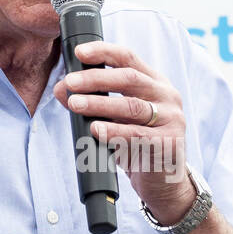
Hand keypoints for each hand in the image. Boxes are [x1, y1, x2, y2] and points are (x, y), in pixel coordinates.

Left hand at [54, 41, 196, 224]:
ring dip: (99, 104)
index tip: (79, 53)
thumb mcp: (115, 119)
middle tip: (70, 82)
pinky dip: (114, 131)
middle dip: (96, 79)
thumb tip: (61, 88)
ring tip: (75, 104)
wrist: (162, 182)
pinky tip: (96, 129)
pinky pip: (137, 135)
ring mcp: (171, 119)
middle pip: (129, 79)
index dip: (104, 52)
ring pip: (131, 106)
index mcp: (155, 82)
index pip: (129, 58)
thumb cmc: (137, 145)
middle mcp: (167, 96)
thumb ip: (92, 101)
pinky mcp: (169, 143)